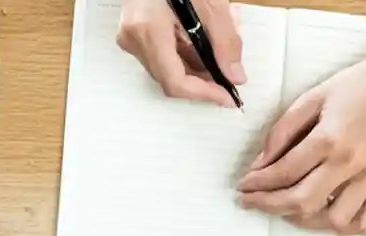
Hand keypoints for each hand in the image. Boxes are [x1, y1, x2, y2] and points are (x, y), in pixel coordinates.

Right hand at [117, 0, 244, 106]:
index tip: (227, 97)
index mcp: (148, 29)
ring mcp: (130, 37)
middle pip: (171, 78)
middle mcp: (133, 38)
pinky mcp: (133, 34)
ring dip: (195, 68)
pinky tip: (202, 43)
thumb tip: (235, 74)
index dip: (204, 94)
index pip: (175, 81)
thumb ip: (225, 40)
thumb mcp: (210, 2)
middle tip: (230, 76)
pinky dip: (184, 55)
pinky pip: (161, 56)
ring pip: (166, 69)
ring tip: (219, 53)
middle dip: (203, 80)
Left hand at [238, 50, 365, 235]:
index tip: (244, 186)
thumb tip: (261, 163)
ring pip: (332, 220)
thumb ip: (283, 131)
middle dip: (268, 206)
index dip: (257, 184)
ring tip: (288, 209)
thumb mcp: (314, 97)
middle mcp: (351, 163)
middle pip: (301, 201)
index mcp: (330, 138)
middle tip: (252, 202)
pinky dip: (343, 227)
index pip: (283, 173)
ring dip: (303, 220)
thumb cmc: (361, 85)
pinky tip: (327, 215)